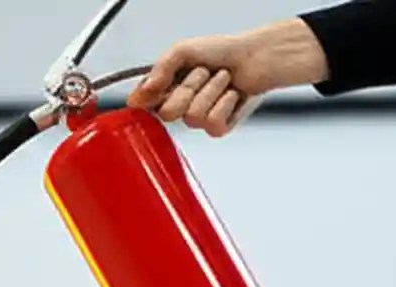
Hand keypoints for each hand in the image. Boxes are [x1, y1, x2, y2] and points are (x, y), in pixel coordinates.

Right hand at [127, 19, 329, 136]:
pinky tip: (232, 94)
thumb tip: (137, 96)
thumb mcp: (182, 51)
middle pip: (168, 113)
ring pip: (193, 118)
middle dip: (188, 88)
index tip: (157, 89)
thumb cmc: (224, 50)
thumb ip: (157, 71)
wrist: (258, 57)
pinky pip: (214, 124)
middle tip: (202, 73)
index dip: (150, 98)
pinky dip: (225, 104)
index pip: (144, 105)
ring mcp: (199, 118)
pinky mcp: (219, 127)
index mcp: (167, 87)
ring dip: (211, 92)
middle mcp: (180, 104)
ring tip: (222, 79)